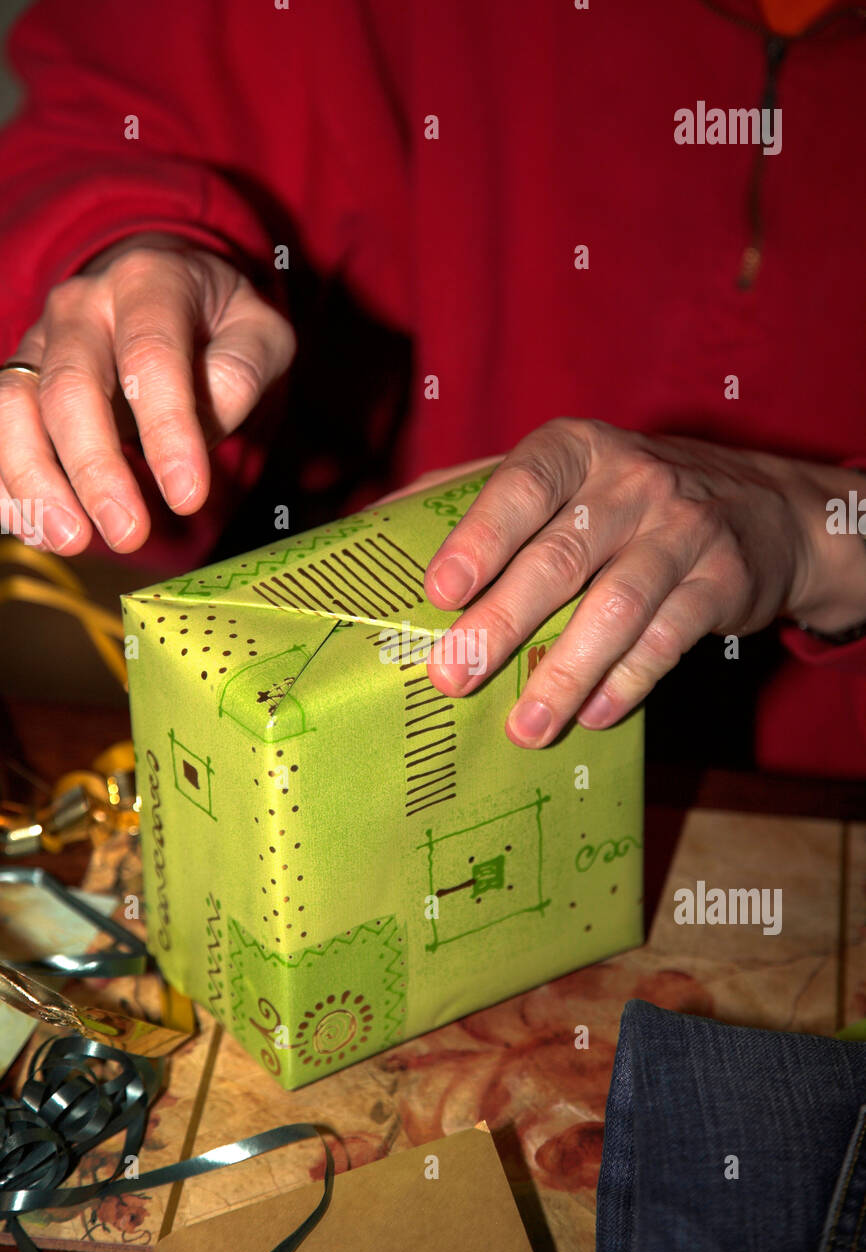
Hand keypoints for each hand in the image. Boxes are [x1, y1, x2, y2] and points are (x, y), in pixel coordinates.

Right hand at [0, 233, 294, 553]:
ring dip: (34, 479)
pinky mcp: (20, 378)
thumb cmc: (216, 321)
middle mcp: (82, 305)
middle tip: (127, 534)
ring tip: (68, 540)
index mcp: (148, 283)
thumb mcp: (260, 328)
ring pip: (15, 405)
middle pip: (71, 387)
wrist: (163, 288)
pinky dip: (7, 481)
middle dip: (96, 469)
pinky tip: (33, 527)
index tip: (188, 497)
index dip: (168, 431)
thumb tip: (207, 422)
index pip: (152, 356)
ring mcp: (41, 340)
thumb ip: (244, 369)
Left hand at [398, 418, 865, 746]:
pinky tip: (594, 716)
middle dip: (503, 623)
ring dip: (566, 673)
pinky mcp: (721, 580)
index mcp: (574, 450)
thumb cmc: (621, 498)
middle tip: (454, 677)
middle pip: (560, 558)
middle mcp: (630, 482)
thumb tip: (373, 526)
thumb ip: (473, 493)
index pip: (521, 487)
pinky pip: (668, 639)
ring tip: (524, 727)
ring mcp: (682, 530)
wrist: (757, 508)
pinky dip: (627, 681)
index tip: (440, 590)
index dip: (480, 538)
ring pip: (617, 608)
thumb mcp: (559, 473)